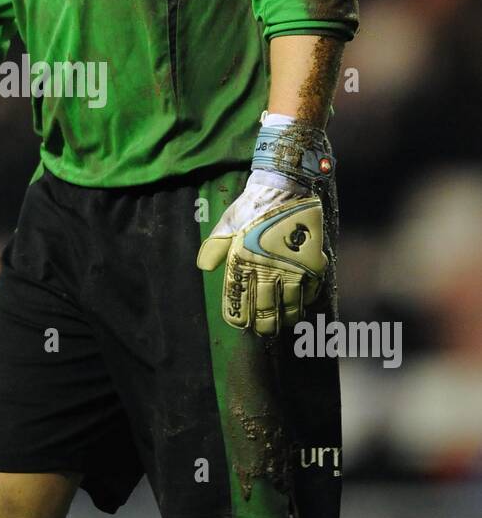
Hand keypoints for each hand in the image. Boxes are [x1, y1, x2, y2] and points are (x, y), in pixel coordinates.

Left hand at [196, 171, 326, 335]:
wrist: (286, 186)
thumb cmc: (253, 205)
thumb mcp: (228, 223)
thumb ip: (215, 246)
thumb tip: (203, 267)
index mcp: (245, 261)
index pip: (240, 300)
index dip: (240, 317)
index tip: (241, 324)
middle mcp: (269, 269)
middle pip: (267, 309)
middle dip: (265, 324)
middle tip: (265, 331)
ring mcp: (294, 268)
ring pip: (292, 305)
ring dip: (288, 316)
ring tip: (285, 322)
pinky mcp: (313, 262)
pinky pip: (312, 290)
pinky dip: (307, 300)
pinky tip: (303, 304)